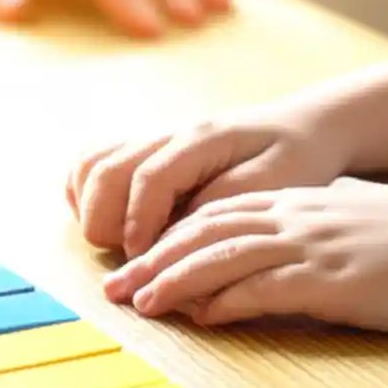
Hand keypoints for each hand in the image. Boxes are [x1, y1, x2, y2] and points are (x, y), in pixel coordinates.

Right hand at [67, 106, 353, 258]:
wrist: (303, 128)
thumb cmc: (297, 158)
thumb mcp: (277, 182)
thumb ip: (223, 204)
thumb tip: (175, 234)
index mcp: (200, 139)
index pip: (149, 177)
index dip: (139, 223)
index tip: (143, 259)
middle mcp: (165, 133)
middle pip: (103, 168)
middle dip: (104, 220)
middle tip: (131, 258)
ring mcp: (148, 139)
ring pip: (88, 164)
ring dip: (90, 208)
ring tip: (118, 241)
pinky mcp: (140, 151)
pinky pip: (90, 165)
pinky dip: (85, 196)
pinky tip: (112, 224)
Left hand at [104, 178, 387, 334]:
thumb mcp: (350, 221)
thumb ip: (303, 231)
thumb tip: (261, 258)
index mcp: (297, 203)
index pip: (214, 214)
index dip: (168, 237)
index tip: (134, 262)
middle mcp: (296, 217)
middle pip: (204, 232)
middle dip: (154, 260)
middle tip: (115, 288)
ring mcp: (313, 246)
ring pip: (223, 256)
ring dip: (176, 281)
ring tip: (141, 304)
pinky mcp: (334, 280)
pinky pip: (267, 288)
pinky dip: (228, 301)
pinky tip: (202, 318)